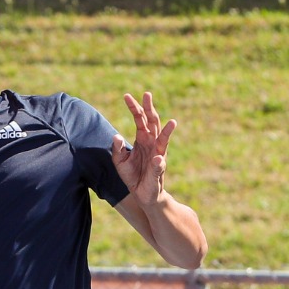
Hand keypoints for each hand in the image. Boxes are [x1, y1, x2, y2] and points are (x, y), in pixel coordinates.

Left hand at [110, 91, 177, 205]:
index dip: (134, 107)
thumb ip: (117, 149)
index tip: (127, 96)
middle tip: (146, 94)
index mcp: (142, 139)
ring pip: (163, 139)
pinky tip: (157, 158)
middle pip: (152, 122)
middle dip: (149, 109)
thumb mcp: (119, 161)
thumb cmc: (132, 176)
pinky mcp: (158, 169)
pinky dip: (158, 161)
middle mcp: (151, 143)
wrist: (142, 194)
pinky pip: (159, 164)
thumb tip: (116, 136)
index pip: (139, 119)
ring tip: (173, 122)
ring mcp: (157, 154)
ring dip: (167, 131)